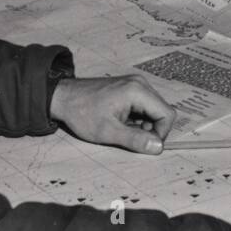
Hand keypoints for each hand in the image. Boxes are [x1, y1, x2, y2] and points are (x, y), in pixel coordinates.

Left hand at [48, 74, 177, 153]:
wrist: (63, 97)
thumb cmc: (83, 113)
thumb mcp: (108, 132)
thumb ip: (135, 140)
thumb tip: (158, 147)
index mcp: (138, 91)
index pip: (167, 114)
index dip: (161, 133)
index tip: (145, 144)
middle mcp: (140, 83)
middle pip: (162, 111)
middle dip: (152, 129)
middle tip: (131, 138)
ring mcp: (135, 84)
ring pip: (154, 109)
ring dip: (145, 125)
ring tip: (123, 130)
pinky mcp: (129, 87)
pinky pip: (144, 105)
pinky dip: (138, 118)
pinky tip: (121, 122)